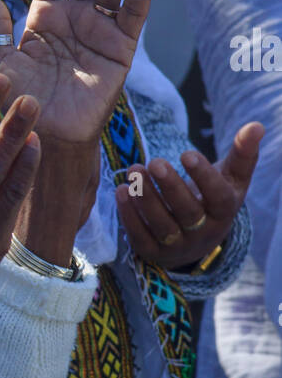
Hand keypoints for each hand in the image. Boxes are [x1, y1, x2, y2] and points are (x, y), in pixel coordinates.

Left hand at [116, 123, 263, 269]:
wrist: (196, 239)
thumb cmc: (213, 199)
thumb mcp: (231, 179)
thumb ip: (242, 153)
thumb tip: (256, 125)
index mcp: (223, 212)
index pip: (217, 197)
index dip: (203, 177)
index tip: (186, 154)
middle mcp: (202, 233)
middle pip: (187, 212)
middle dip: (170, 187)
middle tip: (154, 162)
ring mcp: (177, 246)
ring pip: (161, 226)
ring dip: (145, 198)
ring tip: (133, 171)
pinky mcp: (153, 252)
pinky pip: (140, 237)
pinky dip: (129, 215)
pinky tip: (121, 191)